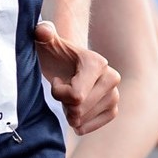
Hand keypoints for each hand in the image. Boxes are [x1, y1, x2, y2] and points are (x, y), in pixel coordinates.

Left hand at [35, 20, 119, 134]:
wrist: (67, 62)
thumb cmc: (54, 53)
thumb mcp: (46, 41)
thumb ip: (43, 33)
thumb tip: (43, 31)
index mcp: (97, 62)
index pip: (75, 96)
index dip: (58, 92)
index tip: (57, 79)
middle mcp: (111, 77)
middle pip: (78, 109)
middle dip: (63, 103)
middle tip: (63, 89)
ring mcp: (114, 94)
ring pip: (82, 119)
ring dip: (69, 112)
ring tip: (69, 96)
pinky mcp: (113, 109)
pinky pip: (92, 126)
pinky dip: (78, 123)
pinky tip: (73, 112)